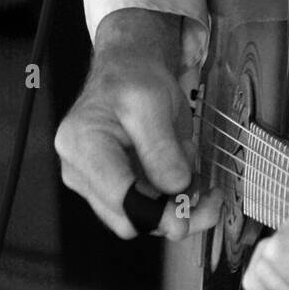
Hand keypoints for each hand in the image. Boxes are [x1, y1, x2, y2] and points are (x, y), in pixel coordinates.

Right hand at [54, 8, 222, 239]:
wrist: (129, 69)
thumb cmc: (134, 78)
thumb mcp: (153, 103)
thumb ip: (162, 148)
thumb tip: (176, 188)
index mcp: (82, 145)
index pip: (119, 198)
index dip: (157, 213)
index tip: (189, 213)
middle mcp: (79, 170)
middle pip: (129, 219)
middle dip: (172, 213)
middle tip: (209, 196)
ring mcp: (93, 182)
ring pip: (140, 220)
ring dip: (175, 208)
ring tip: (198, 178)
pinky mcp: (112, 188)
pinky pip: (144, 209)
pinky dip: (170, 202)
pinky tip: (188, 181)